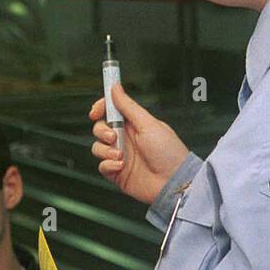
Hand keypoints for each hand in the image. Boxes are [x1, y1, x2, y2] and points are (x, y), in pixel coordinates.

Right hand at [89, 82, 190, 205]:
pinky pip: (102, 166)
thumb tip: (115, 86)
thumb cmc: (168, 152)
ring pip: (98, 147)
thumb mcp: (148, 124)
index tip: (95, 111)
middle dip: (101, 130)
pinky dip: (108, 165)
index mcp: (134, 125)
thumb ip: (128, 106)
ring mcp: (120, 156)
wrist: (174, 182)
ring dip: (105, 150)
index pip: (111, 111)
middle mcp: (125, 139)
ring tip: (121, 156)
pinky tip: (121, 166)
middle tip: (112, 136)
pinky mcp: (117, 173)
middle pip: (100, 128)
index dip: (101, 108)